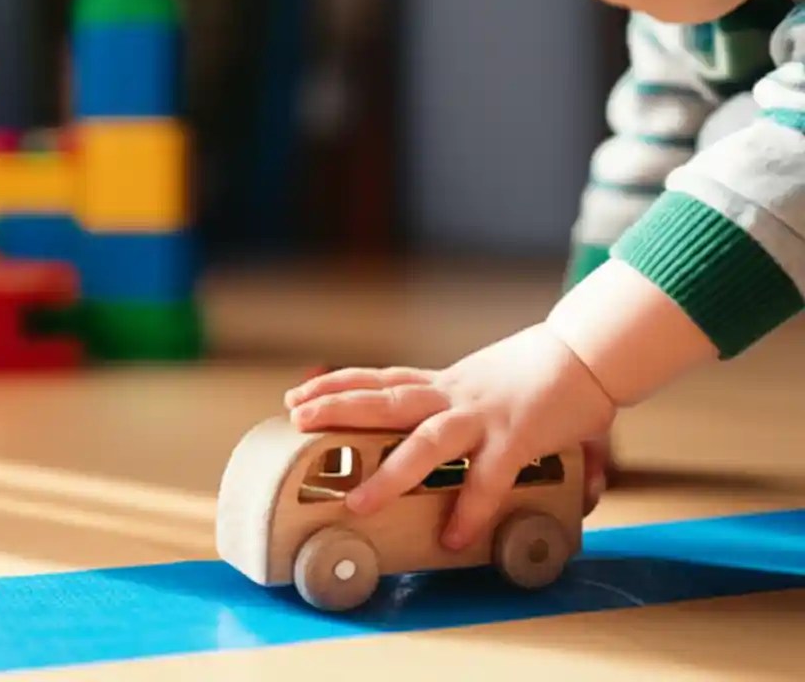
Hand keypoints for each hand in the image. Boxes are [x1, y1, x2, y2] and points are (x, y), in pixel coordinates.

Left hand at [283, 322, 616, 550]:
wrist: (592, 350)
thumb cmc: (544, 370)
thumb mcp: (492, 385)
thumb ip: (475, 421)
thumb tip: (461, 452)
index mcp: (446, 383)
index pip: (382, 379)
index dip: (339, 387)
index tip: (298, 396)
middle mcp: (455, 395)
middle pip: (386, 399)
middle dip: (339, 409)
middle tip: (297, 419)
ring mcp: (483, 416)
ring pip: (426, 442)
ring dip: (390, 472)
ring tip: (358, 502)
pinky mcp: (518, 438)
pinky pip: (488, 480)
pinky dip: (470, 509)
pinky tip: (453, 538)